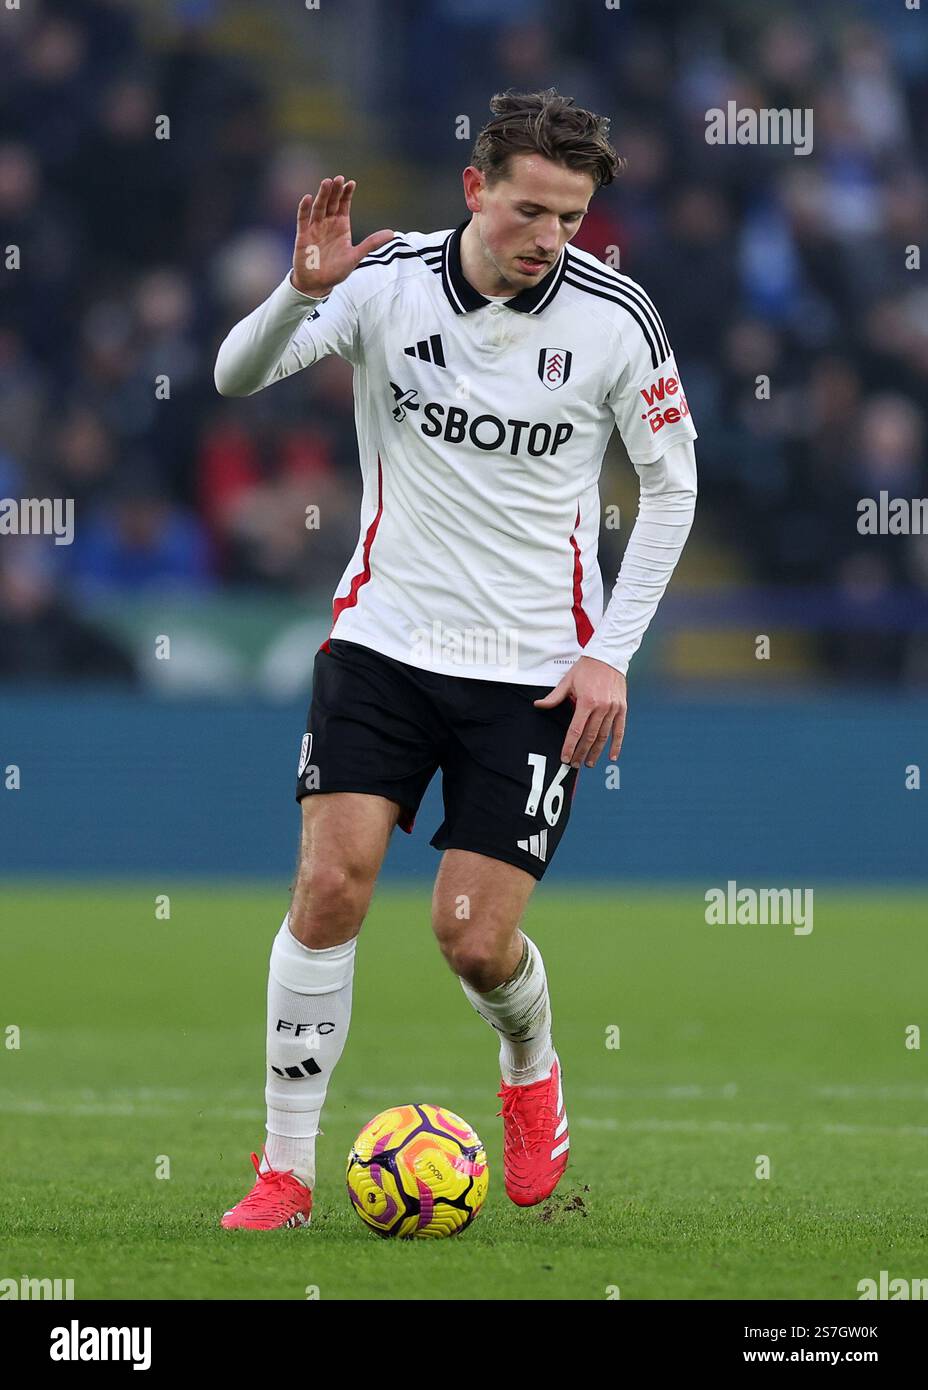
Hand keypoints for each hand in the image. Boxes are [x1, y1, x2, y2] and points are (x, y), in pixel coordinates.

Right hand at [291, 176, 394, 296]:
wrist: (318, 285)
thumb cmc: (336, 271)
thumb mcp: (356, 256)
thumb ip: (371, 243)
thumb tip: (392, 233)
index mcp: (341, 226)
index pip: (344, 205)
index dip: (347, 194)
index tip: (351, 183)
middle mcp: (328, 223)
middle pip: (331, 203)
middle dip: (335, 191)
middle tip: (338, 178)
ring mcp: (315, 228)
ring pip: (319, 207)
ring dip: (322, 195)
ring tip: (326, 183)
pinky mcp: (303, 235)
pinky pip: (303, 219)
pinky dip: (304, 209)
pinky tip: (308, 198)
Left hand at [533, 656, 626, 767]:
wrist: (608, 657)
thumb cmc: (585, 669)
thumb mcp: (567, 681)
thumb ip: (554, 697)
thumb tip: (538, 705)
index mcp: (586, 701)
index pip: (575, 730)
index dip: (570, 746)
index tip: (565, 757)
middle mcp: (601, 707)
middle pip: (589, 736)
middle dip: (581, 753)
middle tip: (574, 764)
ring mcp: (613, 708)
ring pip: (603, 736)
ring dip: (596, 752)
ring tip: (589, 763)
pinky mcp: (622, 708)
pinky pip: (620, 730)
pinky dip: (616, 745)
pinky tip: (612, 757)